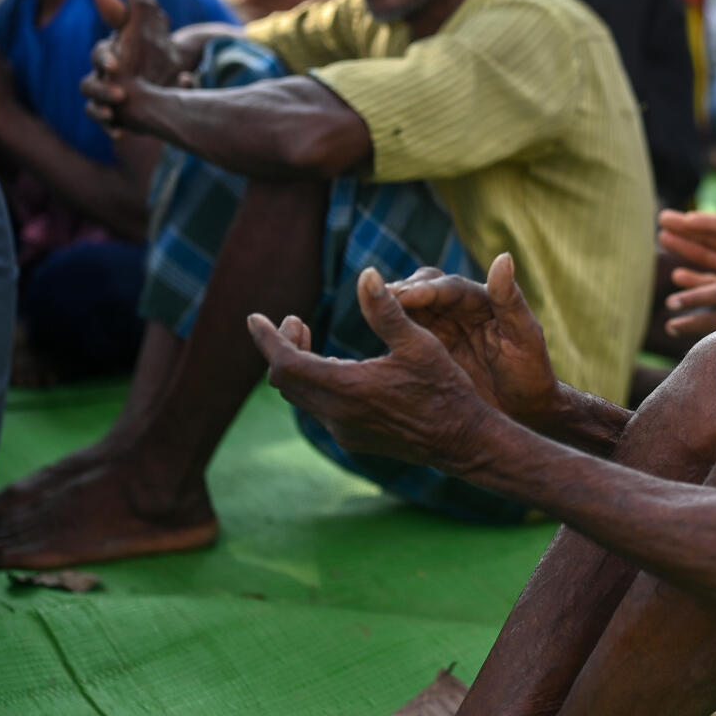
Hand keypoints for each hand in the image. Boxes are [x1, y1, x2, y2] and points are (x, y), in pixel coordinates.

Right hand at [81, 0, 185, 132]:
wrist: (164, 74)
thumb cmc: (150, 47)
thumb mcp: (147, 27)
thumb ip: (139, 3)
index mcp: (110, 54)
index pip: (100, 55)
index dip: (106, 59)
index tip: (118, 66)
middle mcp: (103, 76)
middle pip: (89, 83)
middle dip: (102, 88)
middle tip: (119, 94)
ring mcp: (107, 97)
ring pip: (92, 105)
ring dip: (101, 108)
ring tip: (114, 114)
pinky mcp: (115, 116)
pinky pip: (105, 125)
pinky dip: (110, 129)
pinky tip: (120, 134)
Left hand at [247, 268, 503, 475]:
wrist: (462, 441)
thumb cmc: (445, 388)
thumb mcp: (419, 343)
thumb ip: (385, 311)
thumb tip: (366, 274)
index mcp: (347, 388)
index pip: (285, 363)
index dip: (266, 339)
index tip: (253, 318)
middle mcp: (337, 415)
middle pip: (285, 380)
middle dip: (282, 347)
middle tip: (294, 321)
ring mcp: (344, 431)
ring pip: (300, 396)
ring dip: (298, 366)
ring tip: (309, 338)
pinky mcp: (353, 440)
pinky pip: (319, 409)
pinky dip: (315, 383)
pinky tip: (336, 367)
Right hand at [379, 253, 560, 425]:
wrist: (525, 410)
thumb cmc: (531, 374)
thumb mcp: (526, 337)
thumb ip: (511, 300)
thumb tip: (503, 257)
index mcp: (483, 301)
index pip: (451, 288)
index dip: (428, 290)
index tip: (404, 295)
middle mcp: (459, 309)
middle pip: (424, 289)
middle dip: (401, 292)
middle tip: (379, 299)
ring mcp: (442, 327)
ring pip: (409, 308)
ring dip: (390, 307)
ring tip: (369, 311)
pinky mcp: (429, 348)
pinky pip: (404, 333)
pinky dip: (388, 330)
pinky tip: (372, 337)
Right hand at [656, 205, 715, 286]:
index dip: (709, 221)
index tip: (688, 217)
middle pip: (711, 239)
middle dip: (688, 230)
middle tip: (663, 220)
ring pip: (707, 259)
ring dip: (686, 251)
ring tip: (664, 240)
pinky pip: (714, 284)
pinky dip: (697, 280)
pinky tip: (679, 275)